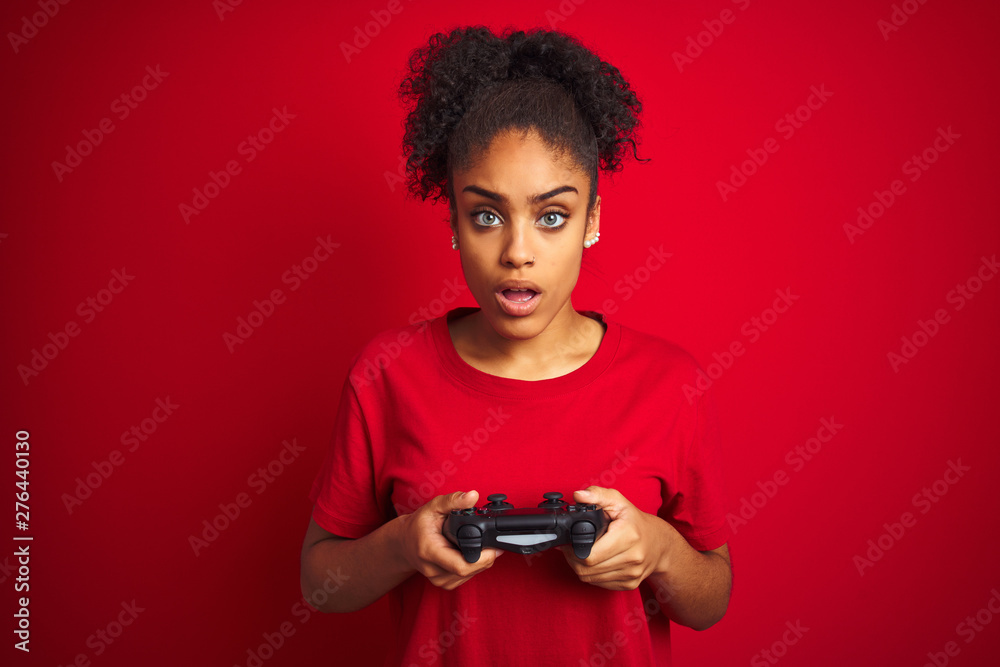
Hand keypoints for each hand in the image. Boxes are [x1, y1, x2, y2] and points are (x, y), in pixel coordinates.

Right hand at [397, 490, 502, 589]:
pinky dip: (473, 567)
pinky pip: (465, 578)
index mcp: (430, 551)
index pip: (461, 565)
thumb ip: (453, 501)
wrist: (404, 542)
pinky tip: (470, 554)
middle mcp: (433, 570)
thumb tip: (473, 495)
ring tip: (478, 546)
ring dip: (480, 563)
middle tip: (493, 543)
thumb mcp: (433, 506)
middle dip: (486, 558)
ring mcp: (438, 580)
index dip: (483, 558)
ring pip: (469, 576)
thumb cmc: (418, 525)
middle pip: (469, 571)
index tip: (493, 546)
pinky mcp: (444, 583)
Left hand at [559, 486, 676, 590]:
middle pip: (586, 569)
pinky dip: (591, 574)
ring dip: (580, 568)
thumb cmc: (635, 521)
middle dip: (573, 559)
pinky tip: (594, 562)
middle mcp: (632, 557)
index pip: (589, 555)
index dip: (573, 549)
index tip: (570, 541)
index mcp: (628, 536)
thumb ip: (597, 495)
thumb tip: (578, 496)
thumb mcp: (618, 501)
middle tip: (572, 547)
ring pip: (590, 578)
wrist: (659, 543)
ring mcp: (631, 573)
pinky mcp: (629, 584)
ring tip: (582, 553)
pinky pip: (599, 584)